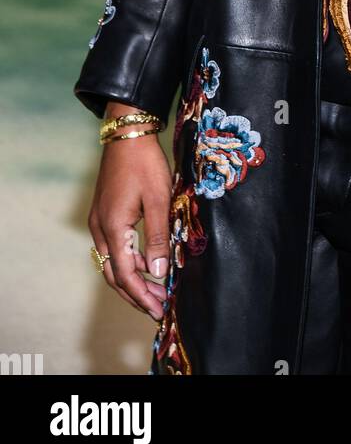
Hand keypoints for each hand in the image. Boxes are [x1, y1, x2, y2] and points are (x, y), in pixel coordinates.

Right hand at [88, 115, 171, 320]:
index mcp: (113, 227)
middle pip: (114, 274)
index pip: (125, 274)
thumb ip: (158, 237)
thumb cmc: (145, 163)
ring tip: (157, 289)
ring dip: (133, 278)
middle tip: (158, 308)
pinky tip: (148, 262)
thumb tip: (159, 272)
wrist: (127, 132)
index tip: (158, 310)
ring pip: (113, 262)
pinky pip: (114, 247)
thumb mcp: (158, 199)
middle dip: (136, 294)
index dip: (142, 295)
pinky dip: (129, 260)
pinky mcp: (104, 213)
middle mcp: (100, 228)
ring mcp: (99, 220)